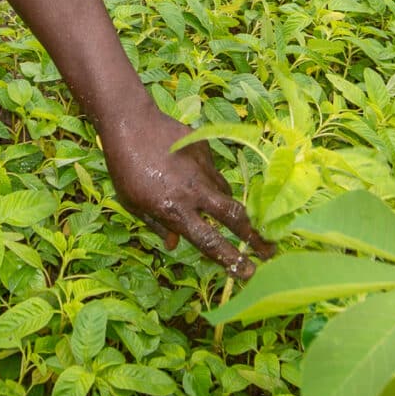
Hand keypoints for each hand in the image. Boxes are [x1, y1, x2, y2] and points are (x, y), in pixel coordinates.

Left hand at [99, 105, 271, 277]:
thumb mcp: (133, 204)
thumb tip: (175, 245)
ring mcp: (202, 169)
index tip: (250, 272)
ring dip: (230, 208)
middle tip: (270, 251)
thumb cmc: (125, 168)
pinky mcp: (205, 150)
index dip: (231, 259)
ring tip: (226, 214)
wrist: (130, 123)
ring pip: (226, 194)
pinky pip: (215, 173)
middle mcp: (193, 192)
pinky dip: (211, 182)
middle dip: (255, 237)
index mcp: (174, 210)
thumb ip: (157, 225)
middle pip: (234, 217)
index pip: (209, 242)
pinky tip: (195, 178)